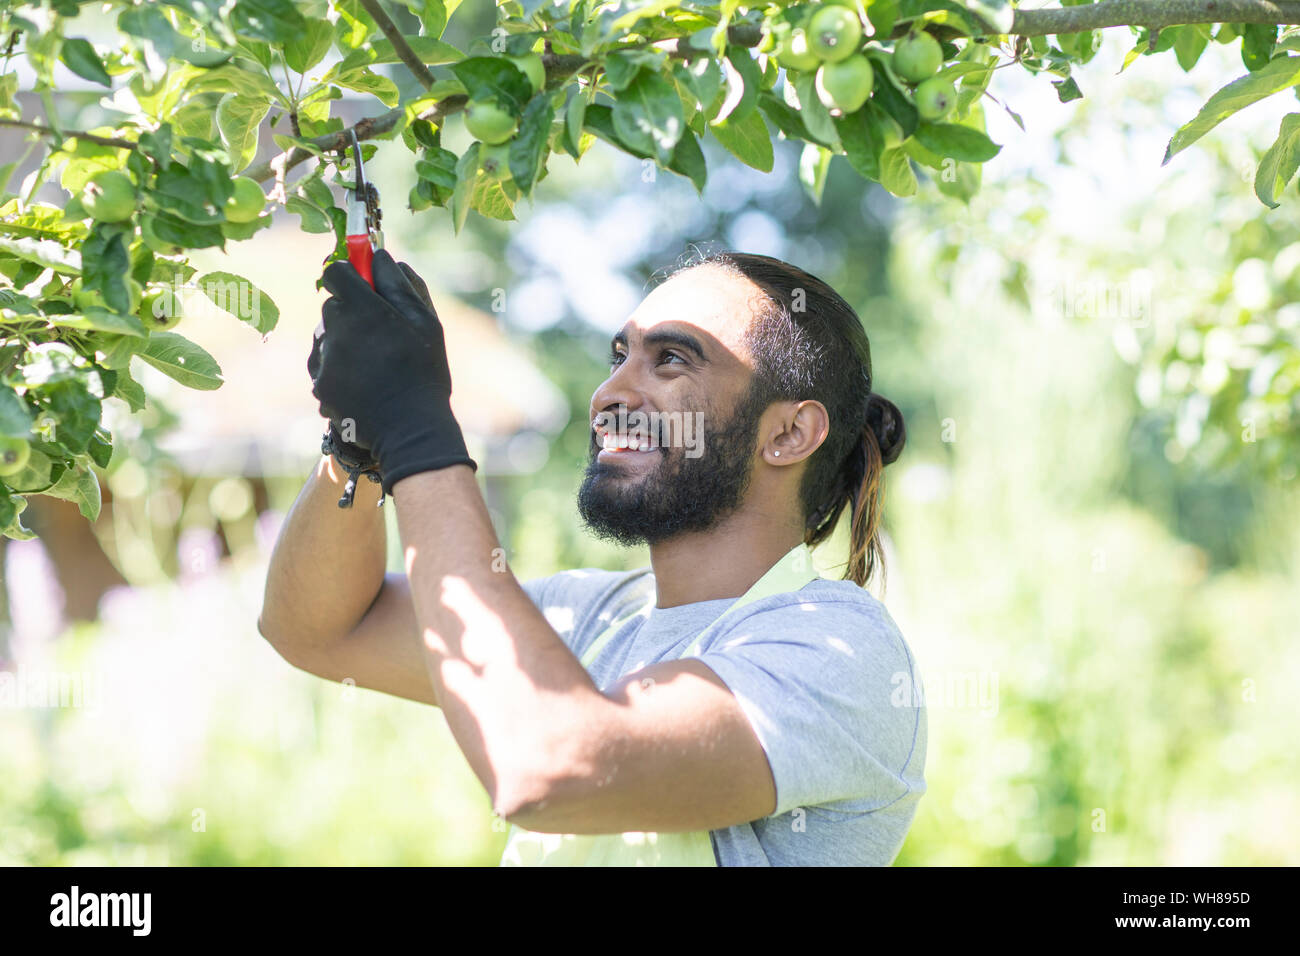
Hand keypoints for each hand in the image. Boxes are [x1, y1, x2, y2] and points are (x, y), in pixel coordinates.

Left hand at [307, 259, 434, 470]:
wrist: (409, 430)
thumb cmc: (424, 373)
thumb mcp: (427, 324)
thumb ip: (402, 285)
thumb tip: (381, 256)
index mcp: (363, 310)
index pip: (335, 273)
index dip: (350, 275)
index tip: (365, 285)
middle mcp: (336, 331)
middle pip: (332, 306)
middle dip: (352, 313)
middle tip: (382, 334)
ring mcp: (325, 360)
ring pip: (327, 337)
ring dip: (344, 342)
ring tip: (375, 365)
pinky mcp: (319, 385)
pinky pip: (324, 365)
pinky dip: (339, 369)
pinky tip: (364, 384)